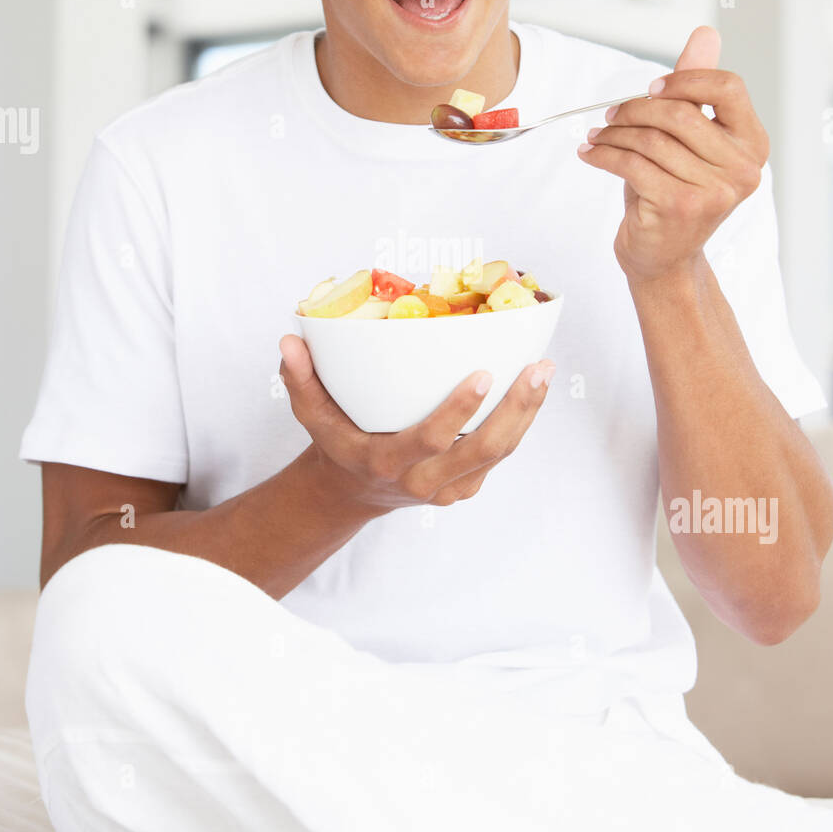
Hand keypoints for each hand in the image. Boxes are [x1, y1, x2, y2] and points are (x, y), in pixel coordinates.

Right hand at [278, 334, 554, 511]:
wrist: (354, 491)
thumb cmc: (337, 442)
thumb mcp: (312, 414)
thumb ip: (301, 379)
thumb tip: (289, 340)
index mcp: (388, 463)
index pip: (431, 441)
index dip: (458, 412)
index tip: (483, 374)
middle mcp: (424, 481)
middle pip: (483, 450)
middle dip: (516, 409)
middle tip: (537, 367)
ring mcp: (450, 489)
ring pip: (500, 453)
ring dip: (528, 413)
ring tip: (543, 371)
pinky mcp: (467, 487)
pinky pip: (500, 455)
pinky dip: (520, 422)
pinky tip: (533, 389)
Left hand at [577, 26, 769, 285]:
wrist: (663, 257)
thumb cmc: (674, 191)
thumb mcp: (687, 140)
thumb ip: (697, 88)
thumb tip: (705, 33)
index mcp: (753, 143)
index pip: (729, 87)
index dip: (686, 79)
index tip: (652, 89)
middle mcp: (743, 168)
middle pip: (680, 113)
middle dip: (635, 109)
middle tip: (609, 115)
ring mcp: (715, 190)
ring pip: (652, 139)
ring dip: (614, 134)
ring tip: (596, 136)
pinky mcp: (681, 206)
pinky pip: (632, 164)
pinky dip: (603, 155)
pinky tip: (590, 154)